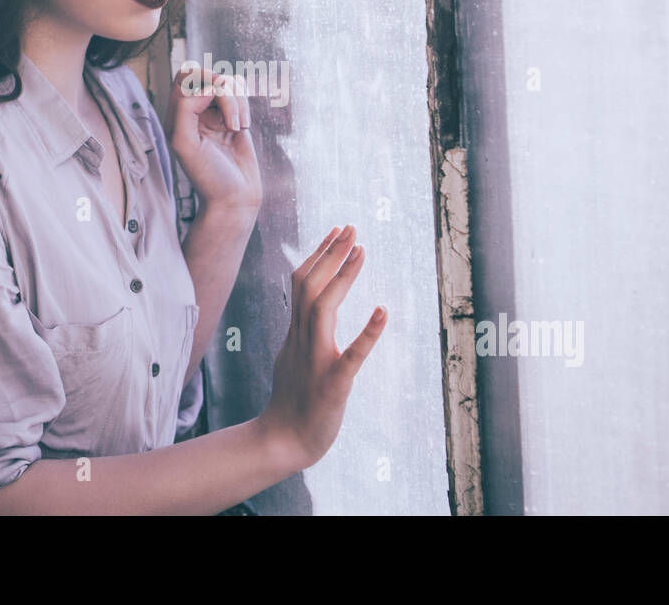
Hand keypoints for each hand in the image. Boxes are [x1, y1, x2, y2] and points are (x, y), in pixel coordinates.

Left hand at [163, 64, 261, 211]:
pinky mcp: (236, 118)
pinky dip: (246, 105)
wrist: (234, 198)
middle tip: (229, 109)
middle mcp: (195, 112)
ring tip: (237, 128)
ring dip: (238, 103)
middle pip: (208, 75)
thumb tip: (209, 88)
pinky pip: (242, 94)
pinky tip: (243, 128)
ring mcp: (217, 114)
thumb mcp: (184, 143)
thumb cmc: (207, 176)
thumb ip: (186, 109)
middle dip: (223, 87)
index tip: (215, 94)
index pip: (184, 77)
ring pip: (229, 83)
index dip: (202, 76)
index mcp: (176, 116)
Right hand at [257, 224, 385, 471]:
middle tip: (352, 227)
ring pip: (323, 308)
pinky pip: (351, 355)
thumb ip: (301, 330)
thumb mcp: (293, 355)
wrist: (284, 441)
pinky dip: (368, 332)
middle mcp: (303, 339)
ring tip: (361, 251)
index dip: (319, 253)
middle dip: (331, 253)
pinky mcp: (333, 384)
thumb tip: (306, 308)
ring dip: (343, 277)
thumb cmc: (293, 400)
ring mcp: (317, 360)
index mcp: (296, 332)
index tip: (337, 230)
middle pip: (310, 285)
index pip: (302, 282)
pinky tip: (384, 311)